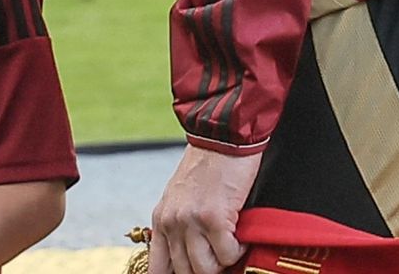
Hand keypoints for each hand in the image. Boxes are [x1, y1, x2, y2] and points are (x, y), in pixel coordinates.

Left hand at [148, 145, 260, 273]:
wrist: (221, 139)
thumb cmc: (206, 168)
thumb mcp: (180, 199)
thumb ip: (179, 227)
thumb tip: (190, 258)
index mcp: (161, 220)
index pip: (158, 267)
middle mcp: (171, 222)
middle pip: (186, 272)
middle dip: (207, 269)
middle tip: (221, 258)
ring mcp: (191, 221)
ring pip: (206, 269)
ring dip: (223, 262)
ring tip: (230, 244)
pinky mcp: (214, 218)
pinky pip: (227, 254)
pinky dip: (238, 250)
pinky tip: (240, 234)